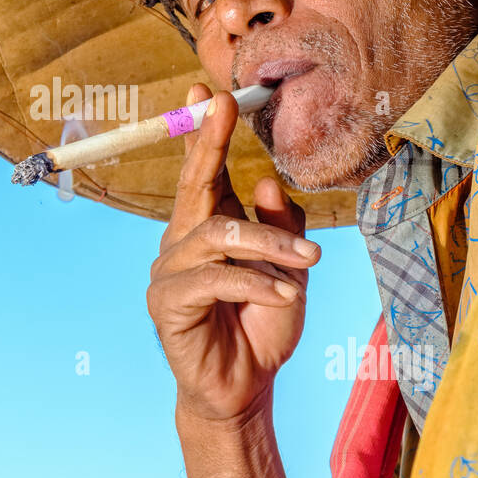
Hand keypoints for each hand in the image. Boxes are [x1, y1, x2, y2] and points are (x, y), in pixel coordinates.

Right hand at [147, 84, 318, 425]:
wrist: (244, 387)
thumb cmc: (263, 323)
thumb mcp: (289, 269)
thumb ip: (282, 227)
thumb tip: (266, 182)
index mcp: (209, 224)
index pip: (206, 169)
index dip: (207, 130)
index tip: (210, 91)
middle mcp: (182, 238)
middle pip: (194, 182)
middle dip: (210, 140)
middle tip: (226, 106)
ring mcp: (169, 269)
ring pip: (217, 234)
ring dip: (268, 245)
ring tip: (310, 262)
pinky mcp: (167, 302)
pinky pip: (213, 279)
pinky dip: (254, 282)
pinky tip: (283, 295)